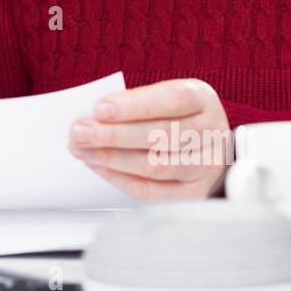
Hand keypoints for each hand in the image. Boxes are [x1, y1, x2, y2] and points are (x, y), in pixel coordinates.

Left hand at [67, 79, 230, 199]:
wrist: (207, 146)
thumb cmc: (176, 116)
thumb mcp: (163, 97)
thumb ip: (134, 103)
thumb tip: (93, 117)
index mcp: (202, 100)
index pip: (172, 99)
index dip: (134, 105)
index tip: (99, 108)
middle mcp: (211, 132)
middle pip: (161, 135)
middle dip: (113, 134)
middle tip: (80, 132)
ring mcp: (206, 166)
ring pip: (155, 165)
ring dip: (112, 158)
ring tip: (83, 150)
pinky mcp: (193, 194)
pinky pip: (151, 190)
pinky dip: (120, 178)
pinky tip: (99, 167)